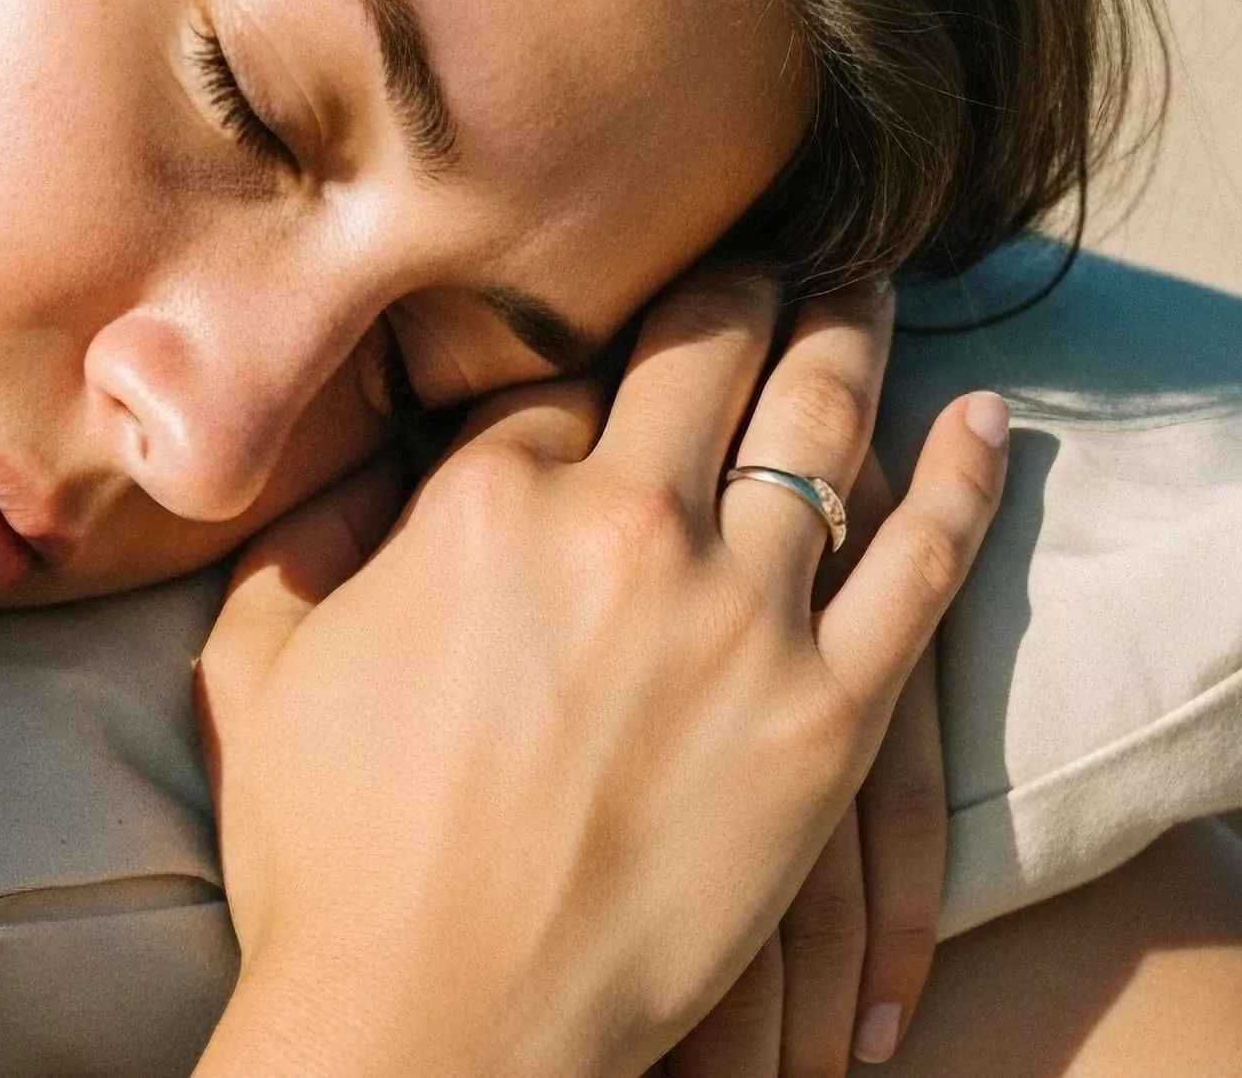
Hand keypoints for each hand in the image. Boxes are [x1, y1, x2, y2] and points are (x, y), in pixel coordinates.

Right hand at [190, 275, 1006, 1077]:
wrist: (434, 1033)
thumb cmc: (326, 866)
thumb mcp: (258, 667)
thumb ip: (305, 538)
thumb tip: (352, 460)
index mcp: (480, 502)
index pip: (557, 368)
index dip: (582, 333)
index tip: (616, 298)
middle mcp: (620, 528)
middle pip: (704, 349)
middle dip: (740, 281)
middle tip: (772, 242)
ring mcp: (737, 620)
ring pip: (822, 423)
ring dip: (852, 334)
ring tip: (872, 285)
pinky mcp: (826, 721)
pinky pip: (923, 564)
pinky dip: (960, 477)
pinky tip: (983, 417)